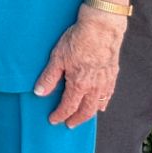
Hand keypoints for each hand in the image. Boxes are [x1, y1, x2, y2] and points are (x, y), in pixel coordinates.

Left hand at [34, 9, 127, 125]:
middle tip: (69, 124)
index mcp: (79, 84)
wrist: (101, 28)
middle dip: (76, 119)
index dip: (60, 115)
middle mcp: (94, 87)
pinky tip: (101, 103)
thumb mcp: (57, 58)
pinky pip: (108, 94)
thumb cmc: (78, 40)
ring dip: (90, 113)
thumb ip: (49, 77)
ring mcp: (105, 81)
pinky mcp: (112, 74)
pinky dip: (103, 102)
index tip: (53, 120)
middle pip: (85, 110)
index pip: (68, 106)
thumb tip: (39, 93)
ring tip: (83, 117)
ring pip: (98, 104)